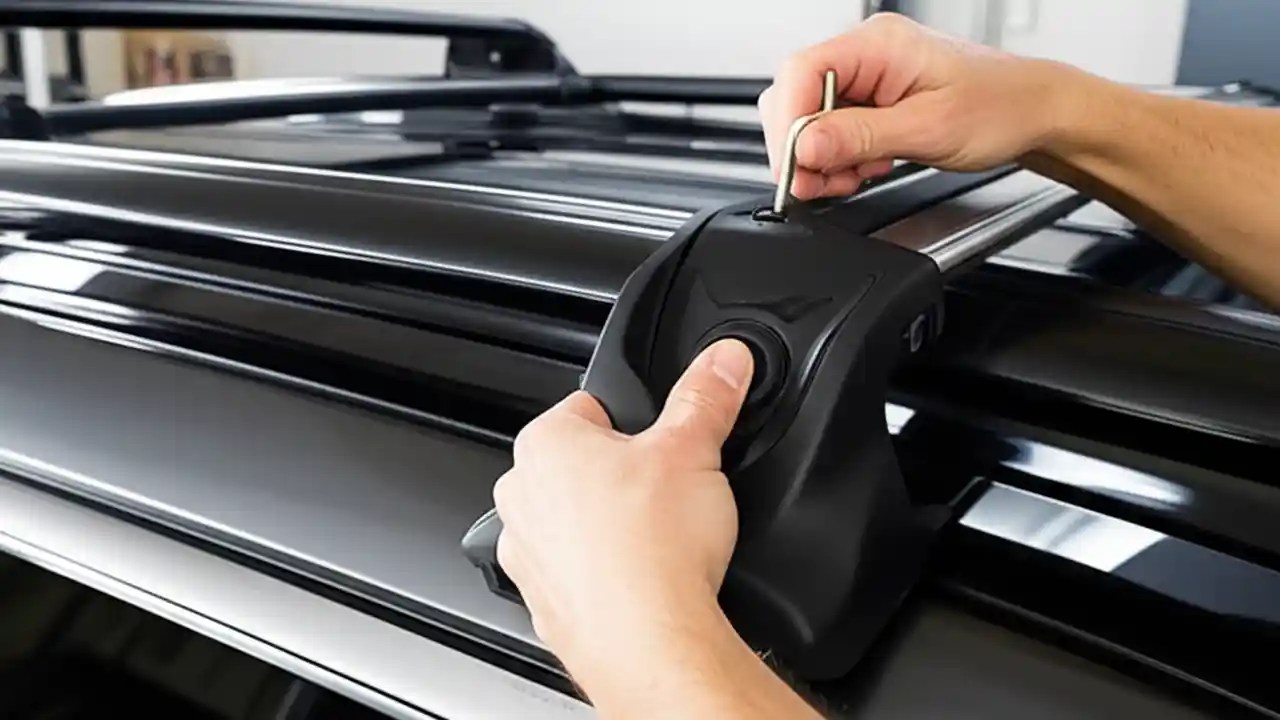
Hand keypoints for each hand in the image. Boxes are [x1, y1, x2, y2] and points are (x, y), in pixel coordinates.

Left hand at [493, 339, 752, 675]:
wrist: (649, 641)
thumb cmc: (655, 549)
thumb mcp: (693, 450)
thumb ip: (707, 396)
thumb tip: (723, 359)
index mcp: (546, 444)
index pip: (589, 407)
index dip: (635, 423)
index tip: (661, 442)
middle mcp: (521, 495)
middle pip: (581, 465)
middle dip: (622, 475)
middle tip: (666, 493)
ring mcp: (526, 553)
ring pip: (574, 521)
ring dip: (608, 525)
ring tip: (656, 539)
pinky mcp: (543, 601)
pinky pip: (576, 572)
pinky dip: (603, 572)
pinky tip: (641, 579)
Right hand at [759, 12, 1071, 198]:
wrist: (1035, 113)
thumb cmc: (1000, 107)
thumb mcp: (927, 129)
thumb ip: (859, 137)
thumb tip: (804, 147)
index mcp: (877, 44)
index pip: (801, 73)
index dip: (788, 123)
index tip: (794, 165)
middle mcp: (866, 54)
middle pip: (796, 97)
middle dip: (802, 148)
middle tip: (818, 183)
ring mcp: (867, 77)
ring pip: (811, 119)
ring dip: (821, 158)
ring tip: (853, 177)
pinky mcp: (871, 100)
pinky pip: (833, 129)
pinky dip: (839, 158)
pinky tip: (865, 168)